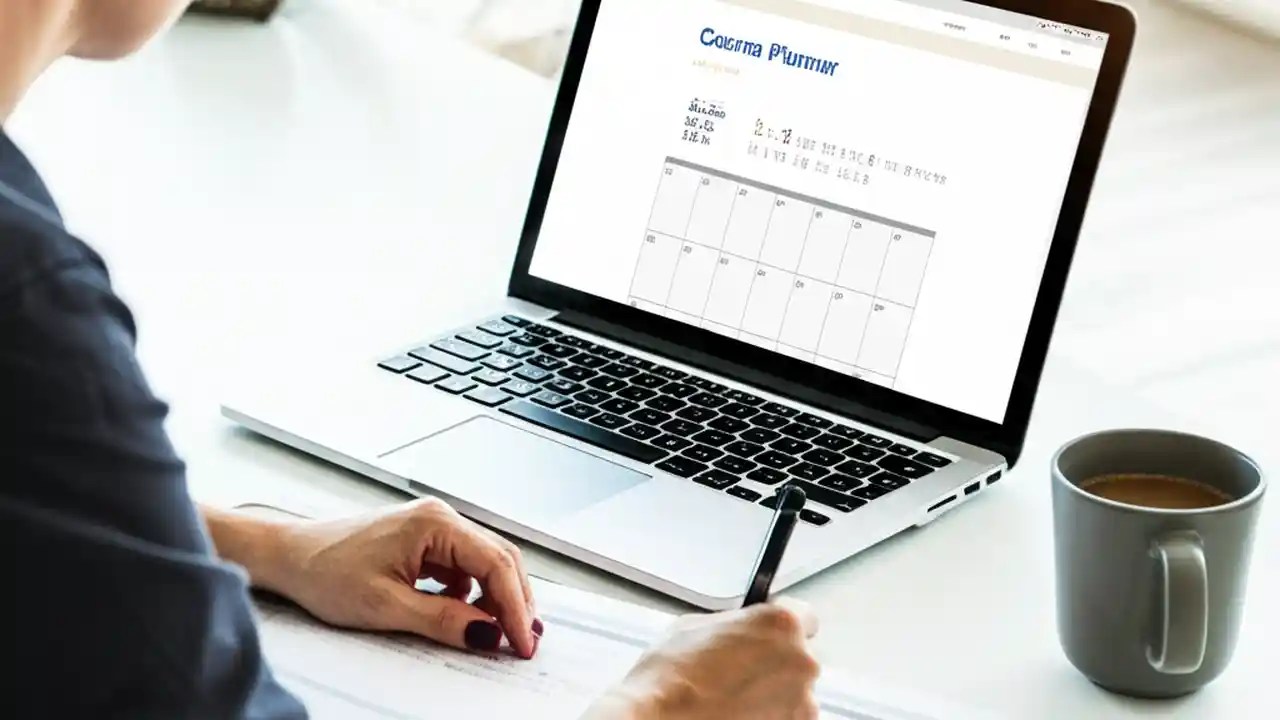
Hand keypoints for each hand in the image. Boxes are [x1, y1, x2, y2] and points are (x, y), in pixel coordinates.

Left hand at [251, 499, 539, 657]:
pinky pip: (464, 566)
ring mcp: (432, 527)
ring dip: (496, 597)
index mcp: (435, 523)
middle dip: (515, 602)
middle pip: (499, 559)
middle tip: (522, 641)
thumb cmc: (323, 570)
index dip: (516, 607)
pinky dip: (474, 593)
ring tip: (499, 632)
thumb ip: (443, 621)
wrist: (287, 556)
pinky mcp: (423, 541)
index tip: (522, 642)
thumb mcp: (386, 606)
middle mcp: (439, 518)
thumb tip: (487, 634)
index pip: (496, 564)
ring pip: (485, 562)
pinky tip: (466, 615)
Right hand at [583, 599, 820, 719]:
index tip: (769, 635)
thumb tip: (737, 630)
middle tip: (739, 669)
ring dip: (772, 693)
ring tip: (733, 697)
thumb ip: (732, 624)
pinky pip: (785, 716)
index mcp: (782, 625)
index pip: (803, 617)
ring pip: (793, 691)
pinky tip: (736, 713)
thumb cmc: (674, 675)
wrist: (664, 718)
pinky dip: (768, 715)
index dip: (781, 627)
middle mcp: (801, 662)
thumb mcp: (697, 625)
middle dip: (773, 662)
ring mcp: (801, 702)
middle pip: (798, 657)